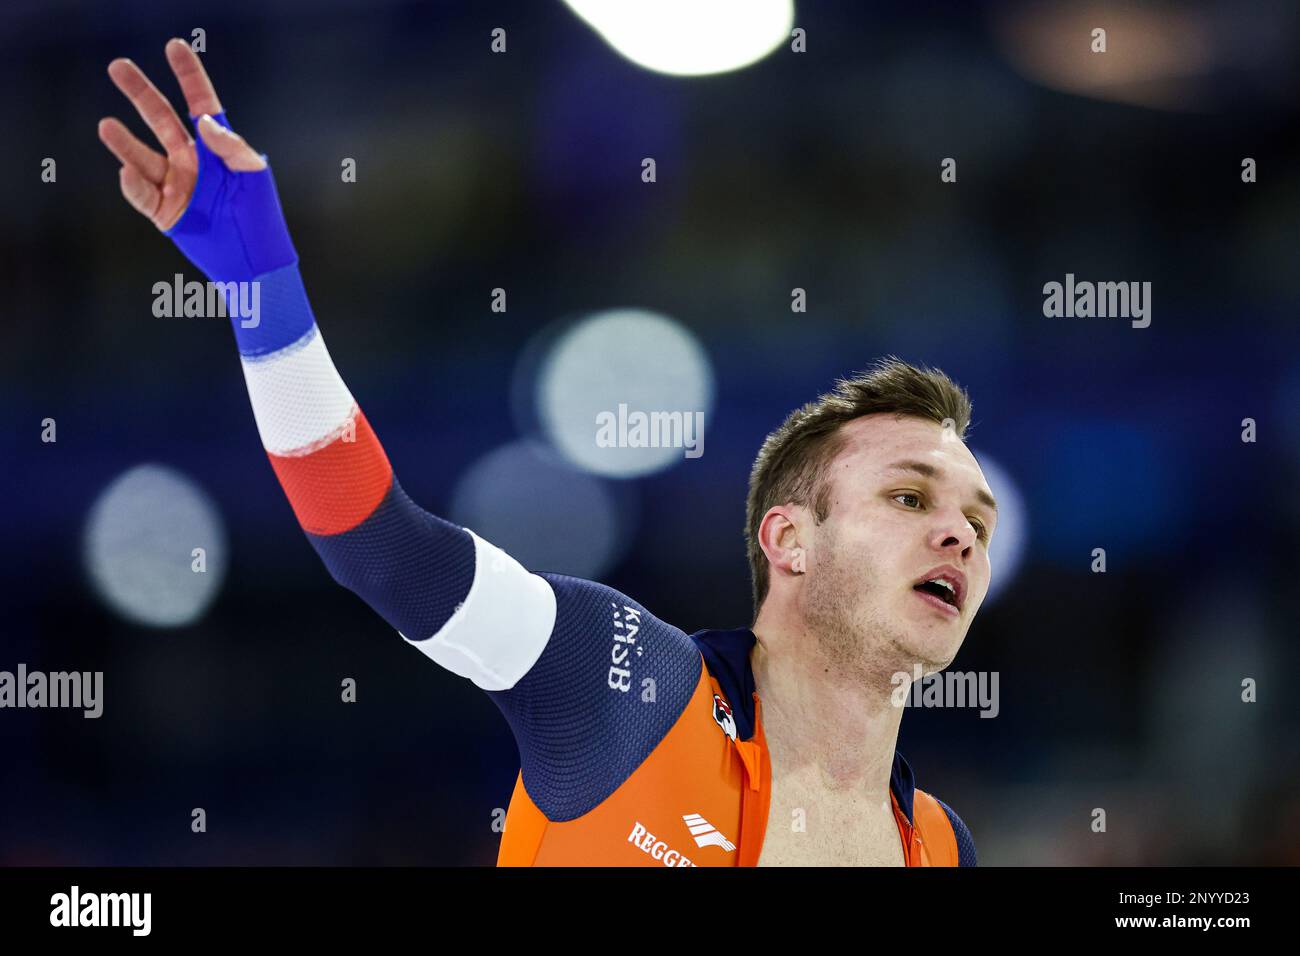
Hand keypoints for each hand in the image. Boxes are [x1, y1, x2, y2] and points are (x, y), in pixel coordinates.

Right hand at [98, 38, 266, 231]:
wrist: (255, 262)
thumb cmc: (261, 216)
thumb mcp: (254, 177)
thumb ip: (231, 146)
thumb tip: (204, 121)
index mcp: (215, 148)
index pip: (199, 103)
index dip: (188, 75)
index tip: (174, 46)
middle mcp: (191, 161)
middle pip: (160, 119)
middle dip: (140, 93)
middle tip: (118, 67)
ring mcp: (175, 185)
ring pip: (142, 156)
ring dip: (124, 142)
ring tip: (106, 125)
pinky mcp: (165, 211)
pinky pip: (142, 193)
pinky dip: (133, 184)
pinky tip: (126, 172)